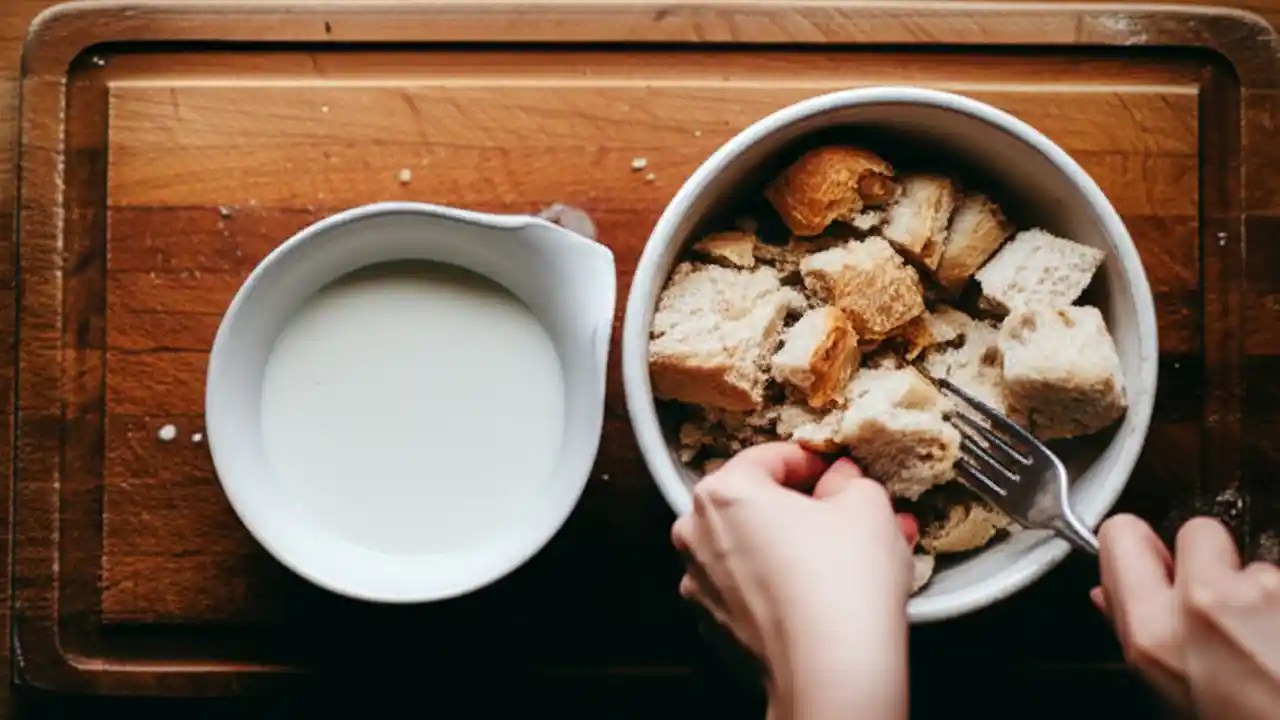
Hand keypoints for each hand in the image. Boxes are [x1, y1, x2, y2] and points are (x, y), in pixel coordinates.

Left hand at [671, 443, 916, 719]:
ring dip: (797, 547)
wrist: (830, 673)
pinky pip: (751, 590)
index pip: (771, 458)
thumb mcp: (866, 505)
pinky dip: (782, 585)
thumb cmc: (844, 577)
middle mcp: (696, 532)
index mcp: (725, 490)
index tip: (841, 473)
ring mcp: (700, 582)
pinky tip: (825, 594)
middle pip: (755, 504)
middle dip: (805, 508)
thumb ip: (849, 481)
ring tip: (850, 557)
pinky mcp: (713, 625)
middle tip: (848, 516)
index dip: (813, 461)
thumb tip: (839, 478)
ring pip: (753, 549)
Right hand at [1096, 514, 1279, 719]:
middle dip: (1209, 562)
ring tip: (1273, 649)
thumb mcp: (1173, 697)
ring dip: (1264, 597)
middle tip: (1225, 613)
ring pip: (1258, 565)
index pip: (1120, 535)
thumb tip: (1113, 596)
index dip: (1139, 549)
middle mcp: (1206, 605)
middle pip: (1195, 533)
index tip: (1152, 562)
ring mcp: (1269, 594)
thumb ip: (1138, 633)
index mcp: (1154, 636)